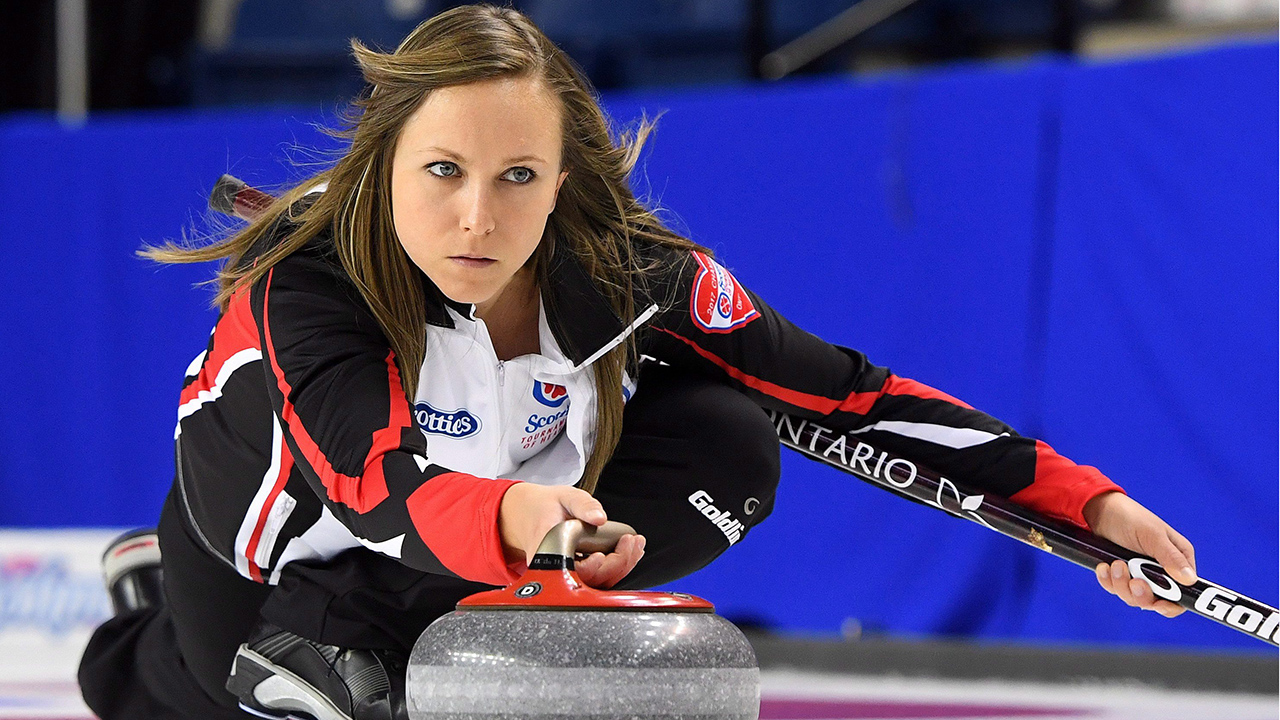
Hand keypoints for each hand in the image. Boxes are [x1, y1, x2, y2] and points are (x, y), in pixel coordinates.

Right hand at [498, 483, 644, 588]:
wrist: (530, 517)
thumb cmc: (544, 509)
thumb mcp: (563, 496)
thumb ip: (582, 504)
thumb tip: (599, 517)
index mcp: (547, 550)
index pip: (569, 570)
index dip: (590, 568)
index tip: (602, 555)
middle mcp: (556, 568)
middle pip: (590, 580)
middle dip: (617, 564)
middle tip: (632, 542)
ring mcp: (569, 574)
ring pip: (598, 582)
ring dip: (622, 565)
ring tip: (635, 544)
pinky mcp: (579, 574)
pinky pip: (600, 577)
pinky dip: (618, 565)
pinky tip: (629, 550)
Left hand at [1083, 491, 1195, 617]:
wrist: (1099, 510)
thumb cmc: (1130, 517)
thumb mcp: (1152, 535)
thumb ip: (1170, 557)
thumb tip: (1190, 580)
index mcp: (1178, 560)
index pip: (1183, 594)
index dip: (1172, 605)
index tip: (1158, 605)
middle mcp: (1162, 570)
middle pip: (1156, 600)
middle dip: (1141, 594)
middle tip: (1133, 581)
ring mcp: (1140, 574)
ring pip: (1134, 597)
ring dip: (1121, 585)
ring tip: (1114, 564)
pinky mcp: (1122, 575)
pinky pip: (1116, 589)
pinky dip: (1109, 581)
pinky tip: (1103, 567)